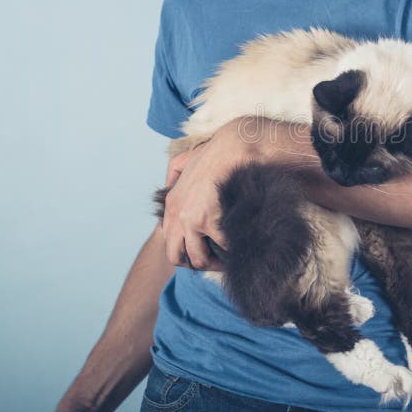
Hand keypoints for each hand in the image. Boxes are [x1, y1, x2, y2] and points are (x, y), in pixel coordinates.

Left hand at [162, 119, 253, 270]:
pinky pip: (222, 248)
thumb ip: (175, 171)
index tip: (203, 249)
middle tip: (214, 261)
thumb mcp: (186, 159)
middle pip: (177, 257)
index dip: (186, 249)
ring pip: (199, 259)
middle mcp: (178, 215)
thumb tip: (172, 180)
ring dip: (214, 262)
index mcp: (172, 203)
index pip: (170, 241)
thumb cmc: (216, 152)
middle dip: (196, 262)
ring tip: (229, 258)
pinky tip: (240, 245)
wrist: (234, 148)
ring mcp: (193, 221)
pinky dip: (232, 250)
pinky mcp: (211, 223)